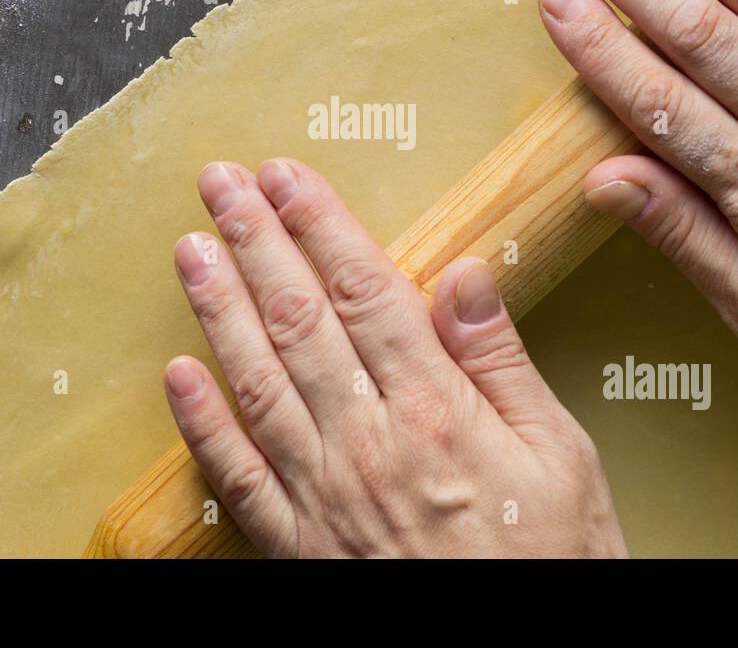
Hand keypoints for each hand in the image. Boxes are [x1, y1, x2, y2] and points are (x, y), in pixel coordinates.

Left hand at [163, 159, 626, 556]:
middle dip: (256, 243)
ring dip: (217, 310)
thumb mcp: (562, 457)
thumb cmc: (553, 561)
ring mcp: (323, 497)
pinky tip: (175, 373)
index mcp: (436, 411)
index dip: (319, 226)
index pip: (364, 292)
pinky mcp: (297, 547)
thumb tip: (461, 275)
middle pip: (299, 321)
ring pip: (256, 383)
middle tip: (220, 184)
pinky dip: (200, 424)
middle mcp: (367, 443)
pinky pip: (236, 478)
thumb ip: (502, 363)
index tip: (285, 175)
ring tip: (190, 248)